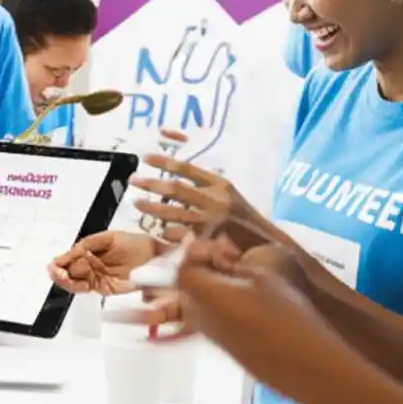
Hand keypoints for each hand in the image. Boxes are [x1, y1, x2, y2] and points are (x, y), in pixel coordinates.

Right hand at [48, 230, 164, 294]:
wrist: (156, 254)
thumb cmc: (135, 243)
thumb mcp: (109, 237)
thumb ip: (90, 242)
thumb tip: (72, 250)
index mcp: (90, 252)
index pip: (69, 259)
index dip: (61, 262)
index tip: (55, 264)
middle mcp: (91, 266)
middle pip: (68, 273)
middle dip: (60, 273)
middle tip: (56, 271)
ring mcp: (98, 278)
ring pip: (75, 283)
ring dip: (67, 281)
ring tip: (64, 276)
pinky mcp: (107, 288)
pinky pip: (89, 288)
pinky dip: (81, 287)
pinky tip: (81, 283)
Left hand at [132, 132, 296, 250]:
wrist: (269, 246)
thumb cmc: (245, 221)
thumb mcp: (230, 197)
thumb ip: (207, 190)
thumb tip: (176, 180)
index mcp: (221, 184)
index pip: (188, 169)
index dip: (165, 162)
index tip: (146, 157)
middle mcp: (215, 199)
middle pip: (176, 189)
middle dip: (152, 183)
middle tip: (133, 180)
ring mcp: (211, 221)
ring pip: (175, 212)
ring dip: (153, 207)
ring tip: (136, 203)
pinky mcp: (209, 241)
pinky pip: (181, 235)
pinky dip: (168, 232)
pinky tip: (157, 230)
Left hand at [172, 232, 333, 384]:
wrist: (304, 365)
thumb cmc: (285, 314)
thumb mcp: (261, 276)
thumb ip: (232, 262)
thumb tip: (217, 252)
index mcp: (201, 294)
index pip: (184, 267)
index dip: (201, 252)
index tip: (227, 248)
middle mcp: (197, 316)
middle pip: (188, 285)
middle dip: (206, 268)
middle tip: (236, 261)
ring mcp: (210, 335)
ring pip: (200, 302)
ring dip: (215, 286)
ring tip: (247, 279)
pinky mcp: (225, 347)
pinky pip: (213, 317)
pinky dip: (224, 304)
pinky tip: (251, 301)